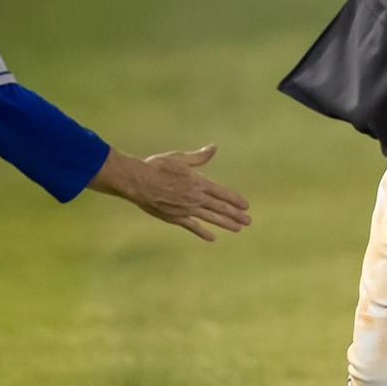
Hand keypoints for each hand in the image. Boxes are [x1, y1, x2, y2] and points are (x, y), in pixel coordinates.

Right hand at [101, 145, 250, 240]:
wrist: (138, 181)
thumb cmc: (158, 166)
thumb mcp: (180, 158)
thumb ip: (199, 157)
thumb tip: (214, 148)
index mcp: (198, 182)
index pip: (222, 193)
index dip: (235, 200)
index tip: (246, 206)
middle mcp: (195, 198)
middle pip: (220, 208)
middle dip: (236, 215)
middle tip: (248, 221)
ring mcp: (186, 209)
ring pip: (210, 218)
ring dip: (225, 223)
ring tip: (238, 228)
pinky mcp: (175, 217)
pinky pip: (192, 226)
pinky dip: (203, 232)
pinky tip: (212, 237)